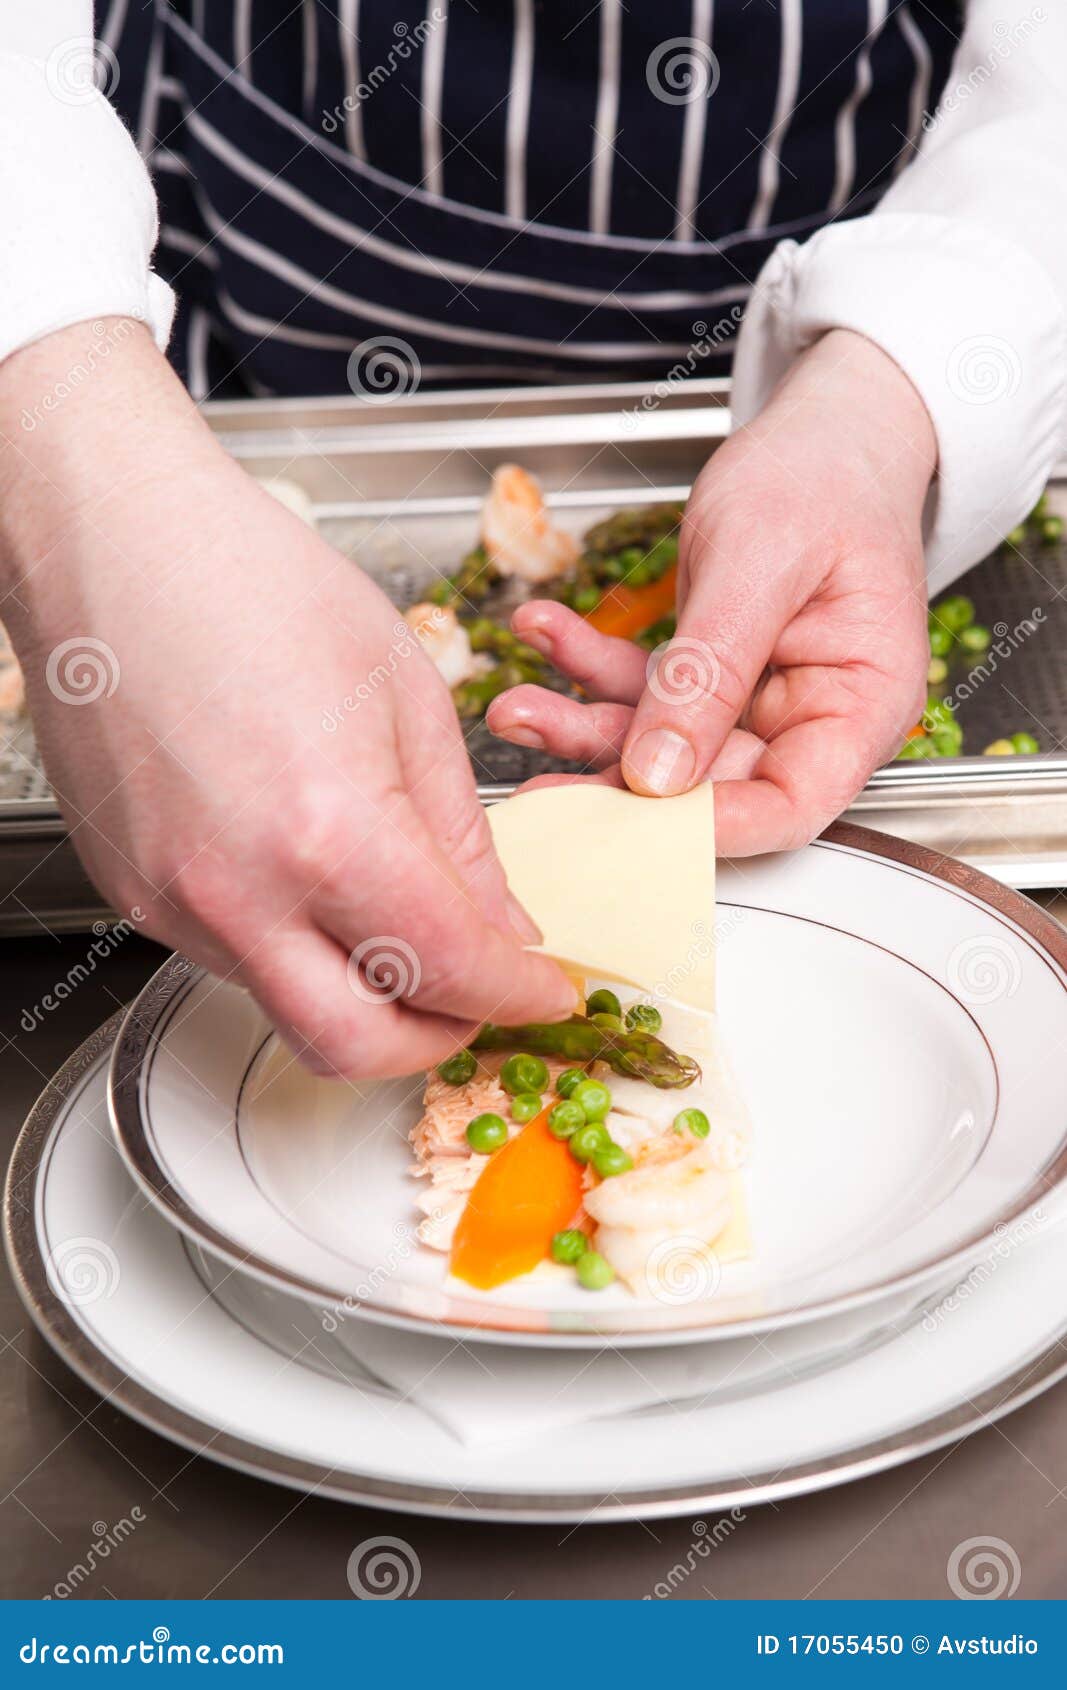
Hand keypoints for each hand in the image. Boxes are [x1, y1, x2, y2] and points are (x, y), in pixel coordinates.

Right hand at [0, 321, 573, 1074]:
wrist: (119, 543)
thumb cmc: (256, 585)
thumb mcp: (409, 700)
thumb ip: (462, 839)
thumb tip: (501, 926)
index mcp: (331, 832)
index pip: (451, 971)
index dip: (517, 996)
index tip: (545, 989)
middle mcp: (240, 891)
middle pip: (357, 1048)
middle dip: (439, 1041)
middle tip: (481, 1001)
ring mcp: (174, 901)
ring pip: (291, 1011)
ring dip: (365, 999)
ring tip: (404, 932)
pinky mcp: (133, 893)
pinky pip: (232, 963)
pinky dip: (295, 955)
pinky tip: (319, 891)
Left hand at [488, 330, 936, 853]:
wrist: (821, 429)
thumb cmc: (826, 477)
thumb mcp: (762, 563)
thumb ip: (710, 670)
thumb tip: (659, 773)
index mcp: (861, 705)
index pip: (788, 805)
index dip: (711, 829)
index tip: (627, 825)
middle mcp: (809, 719)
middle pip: (710, 787)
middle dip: (615, 777)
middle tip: (536, 778)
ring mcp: (756, 704)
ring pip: (658, 745)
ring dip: (581, 722)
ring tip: (516, 703)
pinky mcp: (709, 680)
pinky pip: (640, 689)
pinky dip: (588, 664)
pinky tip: (544, 633)